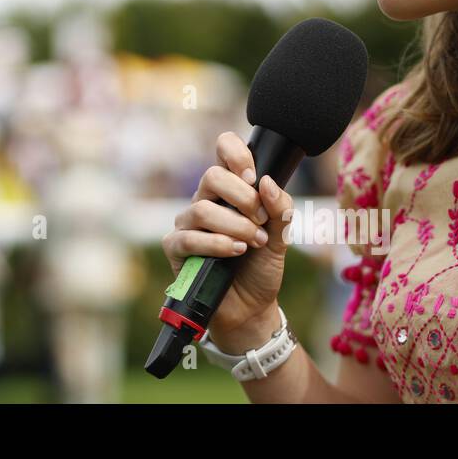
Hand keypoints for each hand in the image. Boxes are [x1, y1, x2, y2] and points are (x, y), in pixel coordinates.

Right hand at [160, 131, 294, 344]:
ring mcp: (187, 224)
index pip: (223, 150)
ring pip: (202, 208)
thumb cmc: (261, 267)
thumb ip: (280, 209)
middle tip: (261, 221)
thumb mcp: (281, 237)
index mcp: (229, 190)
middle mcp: (205, 200)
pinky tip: (235, 252)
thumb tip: (267, 182)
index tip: (253, 176)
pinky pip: (189, 238)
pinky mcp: (176, 248)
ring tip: (254, 243)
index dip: (236, 154)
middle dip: (243, 198)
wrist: (251, 308)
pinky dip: (217, 244)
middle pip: (212, 176)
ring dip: (235, 226)